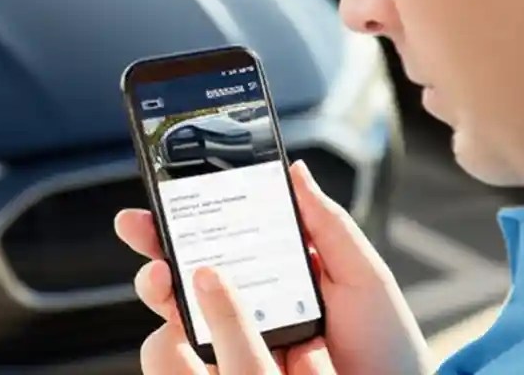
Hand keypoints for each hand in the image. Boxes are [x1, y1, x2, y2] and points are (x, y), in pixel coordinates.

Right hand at [115, 161, 431, 374]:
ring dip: (157, 288)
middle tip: (137, 226)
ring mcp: (232, 345)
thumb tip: (294, 169)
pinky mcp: (228, 374)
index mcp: (272, 272)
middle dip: (154, 244)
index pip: (218, 235)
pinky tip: (176, 327)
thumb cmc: (386, 345)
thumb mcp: (363, 277)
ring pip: (173, 313)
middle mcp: (243, 306)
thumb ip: (328, 225)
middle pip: (182, 270)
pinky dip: (173, 344)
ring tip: (161, 277)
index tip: (161, 193)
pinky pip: (185, 360)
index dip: (184, 212)